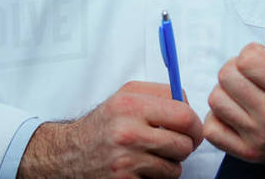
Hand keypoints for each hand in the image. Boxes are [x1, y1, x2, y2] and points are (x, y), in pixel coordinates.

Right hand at [17, 81, 202, 178]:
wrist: (69, 154)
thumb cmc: (104, 124)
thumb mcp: (126, 96)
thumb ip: (160, 94)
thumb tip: (189, 103)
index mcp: (130, 105)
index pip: (183, 115)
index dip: (195, 124)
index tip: (192, 129)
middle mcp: (127, 132)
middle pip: (184, 144)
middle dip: (186, 146)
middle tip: (178, 144)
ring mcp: (125, 161)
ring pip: (175, 167)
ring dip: (170, 164)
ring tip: (154, 155)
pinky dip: (156, 177)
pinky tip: (142, 168)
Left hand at [204, 0, 264, 172]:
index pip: (247, 59)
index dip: (252, 52)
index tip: (263, 59)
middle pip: (226, 76)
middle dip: (236, 68)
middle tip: (251, 73)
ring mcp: (259, 138)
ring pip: (216, 99)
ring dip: (226, 91)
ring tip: (244, 91)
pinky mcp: (246, 153)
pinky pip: (211, 128)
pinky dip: (218, 116)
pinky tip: (236, 110)